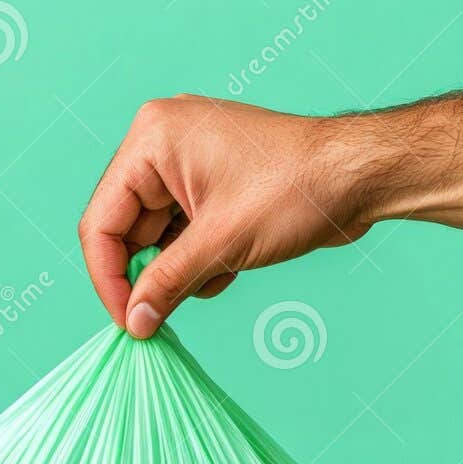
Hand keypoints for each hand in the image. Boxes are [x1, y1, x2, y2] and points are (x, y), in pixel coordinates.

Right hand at [77, 95, 377, 336]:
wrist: (360, 176)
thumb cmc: (297, 189)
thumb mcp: (222, 244)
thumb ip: (168, 284)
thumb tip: (134, 323)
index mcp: (153, 140)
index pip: (102, 221)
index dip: (109, 279)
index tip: (127, 323)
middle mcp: (163, 145)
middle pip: (127, 230)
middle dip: (151, 275)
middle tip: (162, 318)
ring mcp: (188, 165)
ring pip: (158, 238)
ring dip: (182, 270)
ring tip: (220, 273)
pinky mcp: (211, 185)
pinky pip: (184, 234)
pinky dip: (200, 260)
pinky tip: (232, 265)